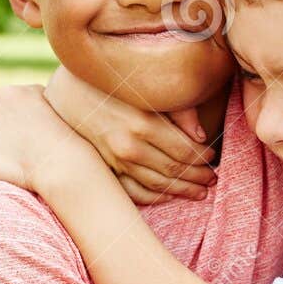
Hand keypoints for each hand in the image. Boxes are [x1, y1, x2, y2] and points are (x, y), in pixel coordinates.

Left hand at [0, 84, 102, 193]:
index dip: (13, 121)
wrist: (58, 162)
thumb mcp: (53, 101)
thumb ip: (33, 95)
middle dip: (0, 132)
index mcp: (10, 93)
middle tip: (20, 149)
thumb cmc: (62, 135)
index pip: (3, 104)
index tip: (26, 134)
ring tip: (14, 160)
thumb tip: (26, 95)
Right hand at [44, 67, 214, 204]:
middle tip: (212, 179)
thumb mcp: (147, 90)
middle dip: (197, 177)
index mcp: (144, 124)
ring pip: (157, 184)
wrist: (69, 94)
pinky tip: (170, 195)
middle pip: (174, 169)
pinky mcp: (107, 168)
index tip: (214, 158)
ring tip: (200, 192)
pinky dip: (155, 196)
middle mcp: (130, 146)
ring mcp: (116, 161)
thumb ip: (178, 111)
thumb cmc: (112, 86)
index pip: (184, 150)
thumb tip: (201, 136)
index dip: (203, 157)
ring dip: (182, 190)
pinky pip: (135, 191)